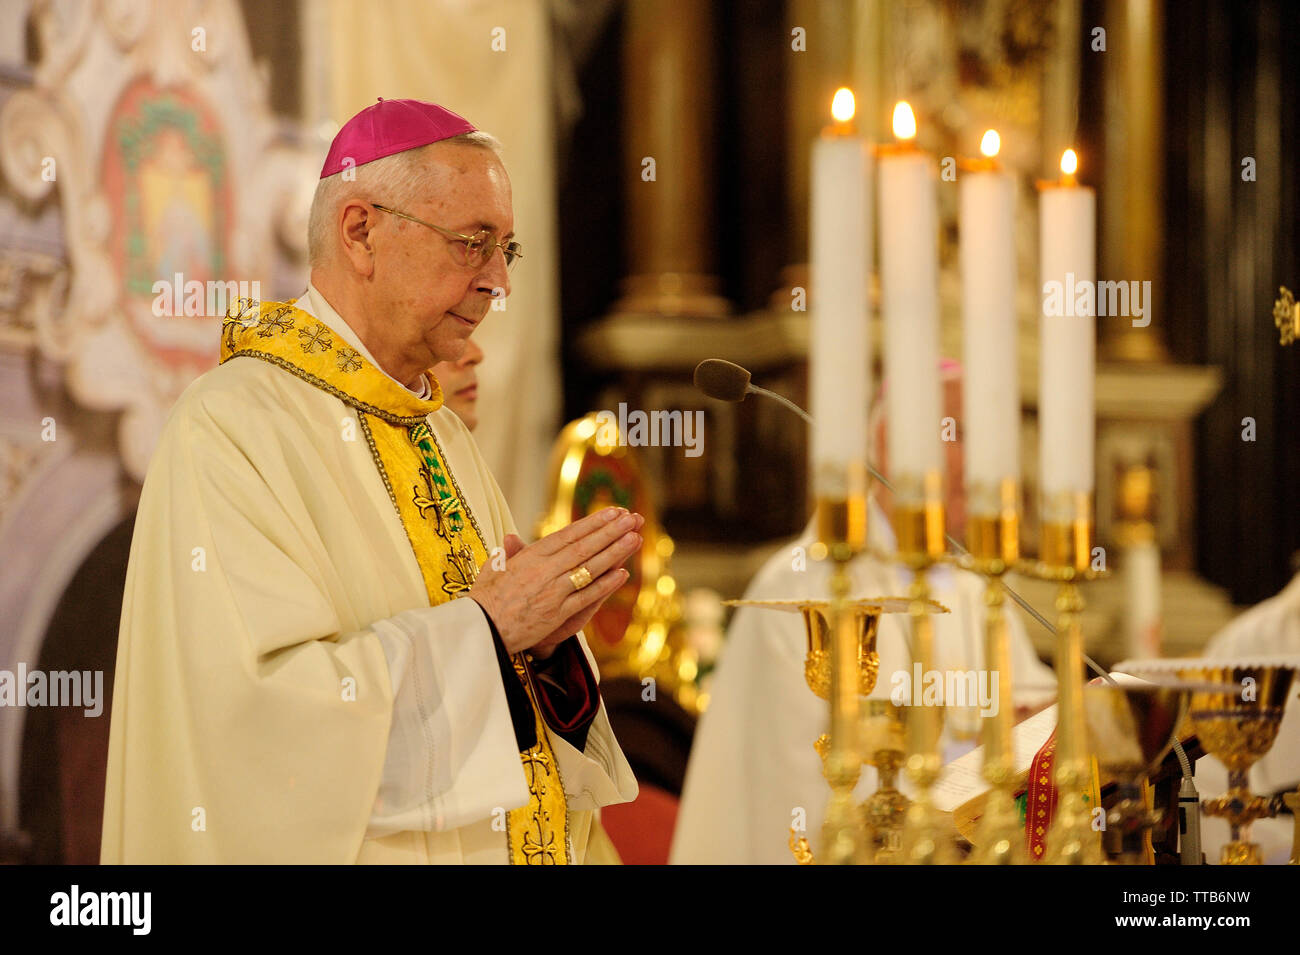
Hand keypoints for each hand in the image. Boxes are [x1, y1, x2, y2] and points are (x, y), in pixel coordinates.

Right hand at [468, 507, 643, 655]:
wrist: (478, 630)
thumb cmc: (484, 599)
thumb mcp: (494, 568)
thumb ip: (509, 553)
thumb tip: (512, 538)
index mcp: (530, 556)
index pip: (568, 534)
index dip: (593, 522)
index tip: (613, 512)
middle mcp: (544, 570)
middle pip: (584, 547)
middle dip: (611, 531)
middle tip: (632, 518)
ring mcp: (553, 591)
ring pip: (590, 568)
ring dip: (615, 552)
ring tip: (635, 538)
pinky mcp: (557, 614)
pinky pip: (587, 596)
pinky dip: (606, 585)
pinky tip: (623, 573)